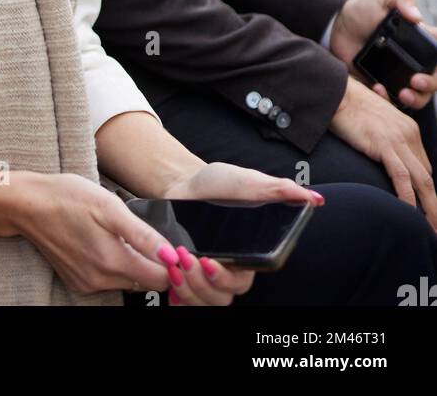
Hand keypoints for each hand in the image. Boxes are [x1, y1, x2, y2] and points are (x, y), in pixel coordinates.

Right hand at [11, 170, 243, 302]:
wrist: (28, 204)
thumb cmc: (68, 197)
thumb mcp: (109, 205)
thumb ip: (142, 234)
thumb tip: (170, 253)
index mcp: (112, 261)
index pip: (159, 279)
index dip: (170, 264)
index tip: (171, 246)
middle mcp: (99, 279)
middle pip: (143, 281)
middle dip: (151, 262)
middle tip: (143, 234)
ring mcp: (86, 283)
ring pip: (126, 281)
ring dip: (131, 263)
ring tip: (121, 234)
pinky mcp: (76, 282)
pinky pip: (107, 280)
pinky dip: (112, 265)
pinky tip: (103, 242)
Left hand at [158, 162, 324, 307]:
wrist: (181, 181)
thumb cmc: (218, 184)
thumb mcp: (248, 181)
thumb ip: (280, 190)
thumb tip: (315, 198)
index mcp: (249, 255)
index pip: (242, 283)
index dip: (225, 279)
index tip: (209, 262)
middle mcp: (229, 271)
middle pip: (221, 298)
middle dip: (202, 283)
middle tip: (188, 257)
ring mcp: (205, 276)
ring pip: (203, 302)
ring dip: (186, 286)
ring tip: (175, 259)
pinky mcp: (184, 275)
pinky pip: (183, 299)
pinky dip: (175, 292)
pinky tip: (169, 274)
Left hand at [330, 0, 436, 108]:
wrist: (337, 27)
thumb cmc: (364, 9)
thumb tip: (416, 16)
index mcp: (419, 42)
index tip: (433, 63)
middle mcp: (413, 62)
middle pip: (433, 80)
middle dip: (430, 84)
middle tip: (416, 81)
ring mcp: (399, 76)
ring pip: (418, 96)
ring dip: (416, 99)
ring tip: (403, 94)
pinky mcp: (382, 87)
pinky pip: (390, 101)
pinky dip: (388, 100)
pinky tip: (378, 89)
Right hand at [330, 76, 436, 228]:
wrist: (336, 91)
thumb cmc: (349, 105)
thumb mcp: (374, 123)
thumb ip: (384, 139)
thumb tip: (383, 158)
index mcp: (408, 129)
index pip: (423, 168)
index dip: (425, 192)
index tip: (426, 211)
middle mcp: (409, 134)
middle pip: (427, 178)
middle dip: (433, 205)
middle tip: (435, 228)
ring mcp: (398, 139)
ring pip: (421, 181)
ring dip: (429, 209)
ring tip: (431, 230)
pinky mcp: (383, 144)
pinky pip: (400, 177)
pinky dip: (407, 198)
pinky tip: (409, 213)